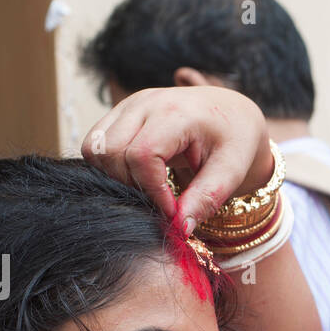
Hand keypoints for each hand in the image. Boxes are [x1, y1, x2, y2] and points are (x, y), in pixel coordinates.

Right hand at [81, 87, 271, 231]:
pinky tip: (138, 177)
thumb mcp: (232, 170)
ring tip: (149, 188)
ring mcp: (129, 105)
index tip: (173, 210)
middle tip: (161, 200)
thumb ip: (206, 198)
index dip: (152, 191)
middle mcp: (145, 102)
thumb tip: (179, 228)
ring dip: (114, 176)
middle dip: (131, 186)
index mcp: (176, 112)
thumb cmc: (235, 139)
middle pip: (110, 152)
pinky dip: (109, 166)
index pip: (141, 155)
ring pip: (94, 147)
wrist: (231, 111)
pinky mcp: (121, 112)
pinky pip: (94, 143)